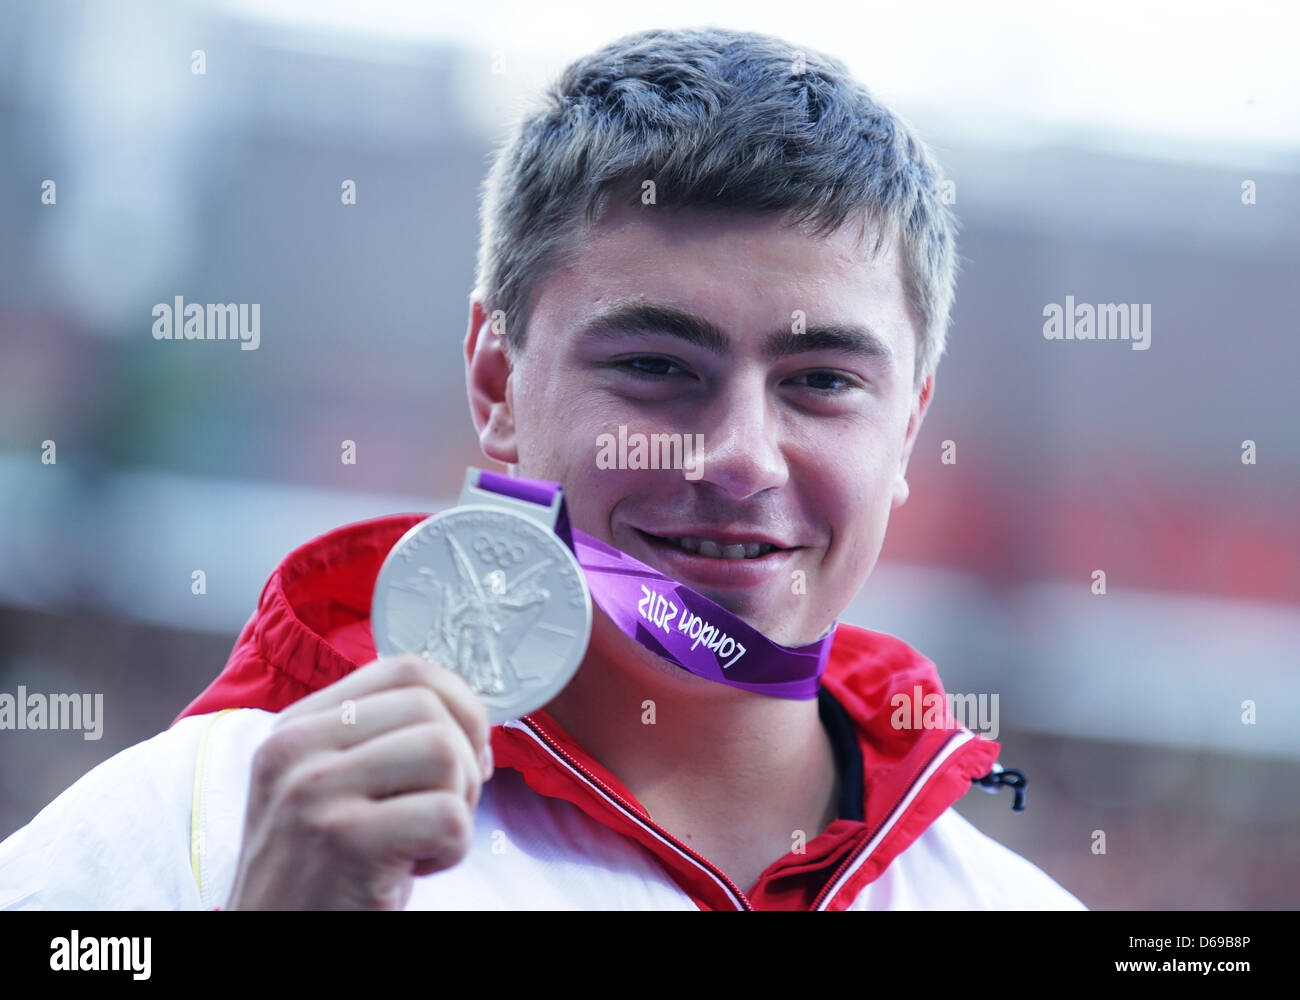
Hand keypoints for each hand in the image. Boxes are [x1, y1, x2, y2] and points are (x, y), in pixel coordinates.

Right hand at [223, 654, 491, 909]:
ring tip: (423, 837)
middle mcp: (296, 749)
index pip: (405, 668)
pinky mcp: (344, 841)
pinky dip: (453, 849)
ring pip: (444, 751)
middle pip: (430, 706)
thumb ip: (381, 738)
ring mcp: (314, 791)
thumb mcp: (329, 787)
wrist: (275, 940)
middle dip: (465, 759)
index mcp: (296, 726)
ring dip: (458, 801)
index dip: (459, 705)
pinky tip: (413, 869)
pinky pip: (448, 816)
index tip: (466, 753)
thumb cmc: (323, 873)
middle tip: (443, 808)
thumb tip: (471, 718)